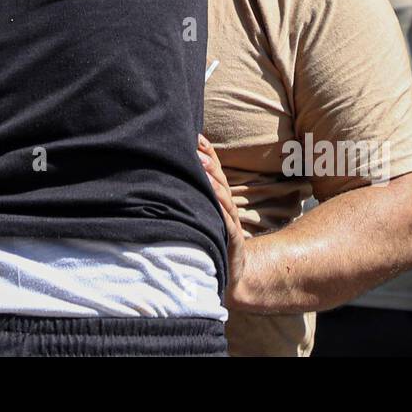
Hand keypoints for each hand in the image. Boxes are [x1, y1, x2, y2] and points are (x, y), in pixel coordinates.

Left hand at [197, 134, 247, 307]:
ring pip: (222, 198)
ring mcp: (230, 223)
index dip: (207, 152)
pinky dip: (220, 209)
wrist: (232, 276)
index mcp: (220, 200)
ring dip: (212, 180)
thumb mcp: (206, 215)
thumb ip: (198, 194)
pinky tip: (212, 198)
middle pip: (219, 180)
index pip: (214, 171)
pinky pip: (226, 222)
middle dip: (208, 162)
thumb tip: (179, 172)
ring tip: (200, 165)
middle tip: (195, 145)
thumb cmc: (213, 241)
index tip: (195, 135)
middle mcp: (226, 208)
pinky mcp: (231, 240)